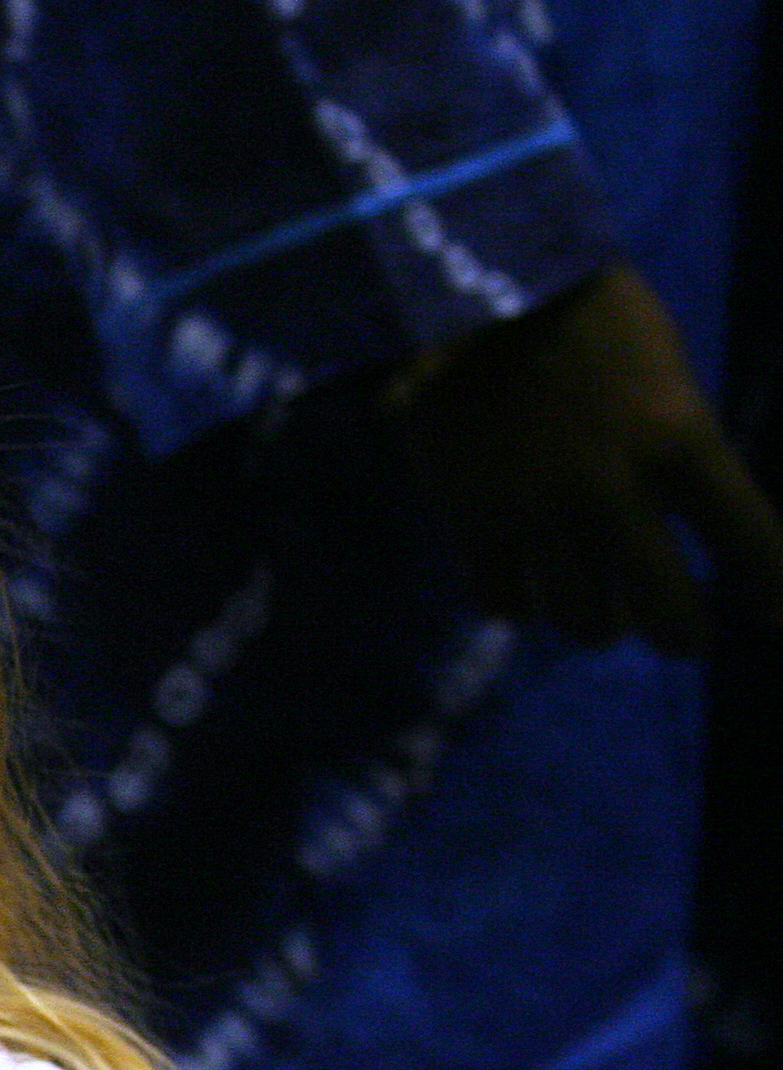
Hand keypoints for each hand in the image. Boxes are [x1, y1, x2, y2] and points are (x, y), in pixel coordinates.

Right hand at [396, 263, 782, 656]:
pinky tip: (526, 581)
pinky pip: (502, 597)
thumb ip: (676, 448)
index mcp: (680, 437)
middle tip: (681, 634)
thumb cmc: (585, 314)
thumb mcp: (661, 370)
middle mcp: (615, 489)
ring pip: (583, 620)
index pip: (749, 539)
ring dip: (597, 621)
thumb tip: (668, 524)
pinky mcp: (472, 518)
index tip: (774, 616)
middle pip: (668, 612)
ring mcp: (540, 510)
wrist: (471, 281)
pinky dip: (519, 599)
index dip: (771, 586)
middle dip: (682, 633)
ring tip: (599, 611)